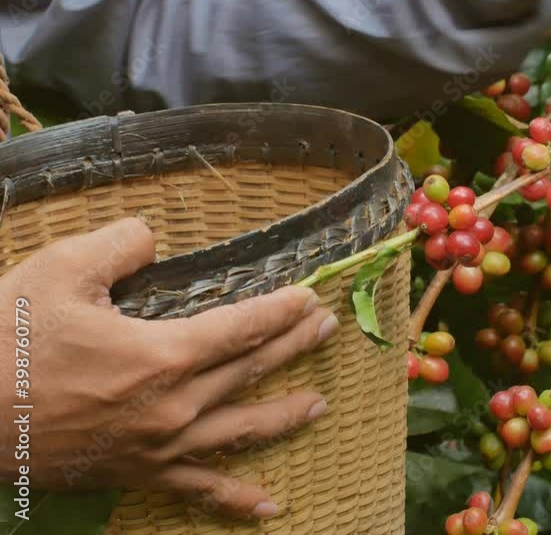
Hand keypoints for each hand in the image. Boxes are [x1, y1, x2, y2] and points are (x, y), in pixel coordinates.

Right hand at [0, 218, 337, 518]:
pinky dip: (236, 500)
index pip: (242, 327)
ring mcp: (160, 446)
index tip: (308, 299)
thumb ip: (121, 245)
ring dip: (284, 414)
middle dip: (293, 347)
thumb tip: (152, 236)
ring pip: (240, 430)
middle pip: (251, 372)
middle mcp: (175, 405)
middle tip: (326, 329)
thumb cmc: (7, 340)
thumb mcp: (63, 271)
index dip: (280, 311)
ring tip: (319, 404)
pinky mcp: (138, 474)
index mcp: (164, 354)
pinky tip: (269, 507)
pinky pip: (198, 491)